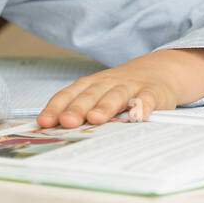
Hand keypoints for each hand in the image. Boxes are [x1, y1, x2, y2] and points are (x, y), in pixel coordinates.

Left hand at [36, 48, 203, 128]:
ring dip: (105, 106)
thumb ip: (80, 109)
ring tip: (96, 118)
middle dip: (77, 108)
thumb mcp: (99, 94)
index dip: (56, 107)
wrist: (159, 71)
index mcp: (91, 85)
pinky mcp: (154, 92)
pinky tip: (138, 116)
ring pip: (116, 95)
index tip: (44, 122)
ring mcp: (131, 86)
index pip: (70, 94)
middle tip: (67, 122)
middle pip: (90, 95)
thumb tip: (51, 131)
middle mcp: (108, 83)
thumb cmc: (120, 89)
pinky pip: (148, 98)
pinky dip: (143, 106)